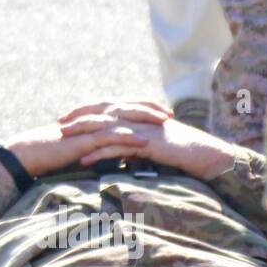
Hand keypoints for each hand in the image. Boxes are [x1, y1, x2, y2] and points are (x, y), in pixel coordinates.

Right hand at [2, 102, 165, 177]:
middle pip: (126, 107)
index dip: (142, 106)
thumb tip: (110, 152)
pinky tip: (143, 140)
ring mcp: (88, 127)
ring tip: (164, 122)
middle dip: (149, 108)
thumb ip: (95, 145)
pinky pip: (108, 137)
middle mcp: (92, 117)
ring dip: (144, 119)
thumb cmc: (50, 153)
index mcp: (91, 117)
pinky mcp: (83, 140)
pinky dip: (127, 137)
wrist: (28, 153)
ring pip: (121, 118)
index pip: (121, 106)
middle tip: (169, 112)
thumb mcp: (77, 147)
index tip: (161, 110)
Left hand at [60, 111, 238, 179]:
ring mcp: (142, 129)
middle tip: (59, 122)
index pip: (108, 106)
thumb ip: (137, 145)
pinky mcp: (146, 144)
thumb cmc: (183, 151)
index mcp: (140, 114)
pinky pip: (118, 148)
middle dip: (79, 117)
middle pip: (102, 113)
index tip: (68, 115)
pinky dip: (99, 154)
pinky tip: (84, 160)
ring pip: (106, 129)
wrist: (207, 155)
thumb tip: (122, 154)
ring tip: (63, 138)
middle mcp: (139, 118)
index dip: (87, 110)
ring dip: (83, 133)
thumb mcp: (156, 145)